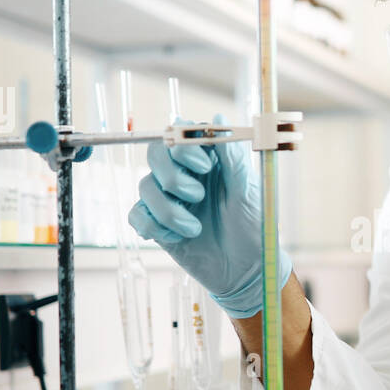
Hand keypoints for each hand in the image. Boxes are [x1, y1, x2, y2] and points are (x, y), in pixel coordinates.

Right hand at [128, 113, 291, 318]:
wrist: (245, 271)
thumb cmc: (252, 226)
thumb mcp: (247, 191)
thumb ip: (232, 156)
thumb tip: (218, 118)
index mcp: (208, 159)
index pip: (182, 133)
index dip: (185, 146)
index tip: (205, 167)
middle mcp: (185, 174)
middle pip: (155, 154)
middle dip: (171, 176)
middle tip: (197, 197)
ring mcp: (169, 198)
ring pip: (145, 187)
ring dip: (168, 210)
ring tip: (195, 229)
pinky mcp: (157, 223)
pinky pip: (137, 215)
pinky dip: (154, 227)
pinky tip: (179, 238)